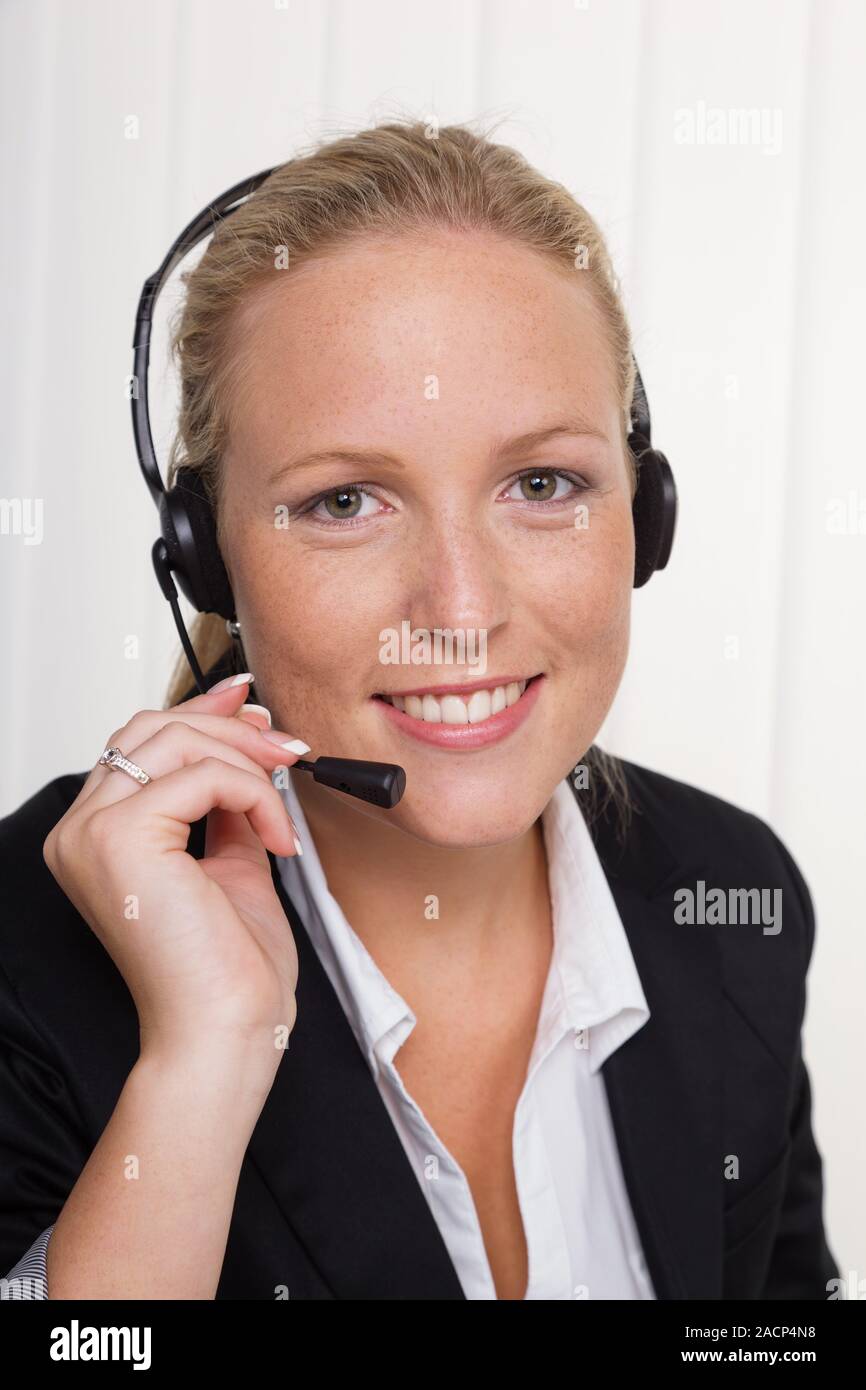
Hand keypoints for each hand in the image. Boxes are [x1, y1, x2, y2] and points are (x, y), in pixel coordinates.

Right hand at [43, 676, 308, 1080]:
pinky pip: (204, 776)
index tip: (250, 705)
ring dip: (249, 762)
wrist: (226, 1034)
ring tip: (285, 802)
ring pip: (178, 741)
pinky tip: (278, 838)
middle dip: (231, 728)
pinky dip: (254, 794)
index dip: (199, 713)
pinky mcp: (122, 838)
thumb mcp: (231, 866)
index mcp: (93, 838)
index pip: (138, 745)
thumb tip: (250, 752)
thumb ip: (227, 809)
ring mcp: (92, 833)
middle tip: (287, 748)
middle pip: (154, 730)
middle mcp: (78, 831)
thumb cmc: (228, 973)